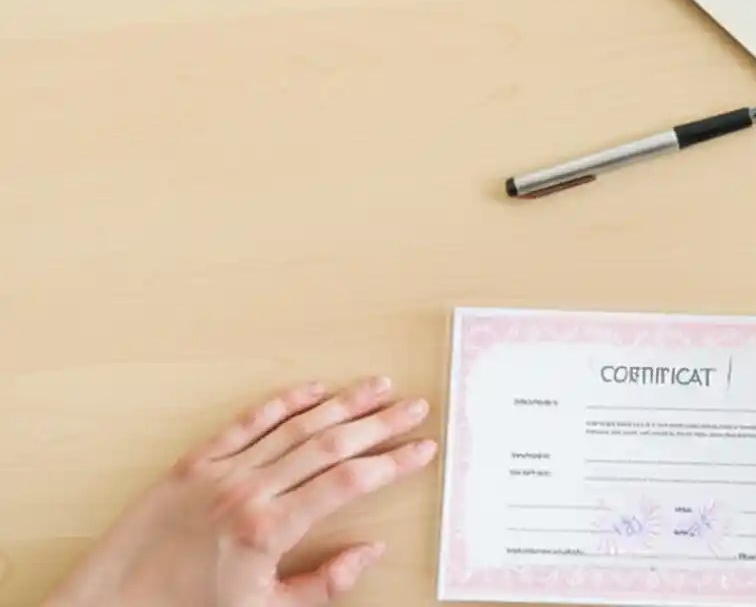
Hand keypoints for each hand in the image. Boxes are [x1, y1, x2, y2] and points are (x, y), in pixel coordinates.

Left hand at [43, 377, 437, 606]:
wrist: (114, 604)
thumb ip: (326, 584)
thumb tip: (369, 552)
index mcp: (269, 530)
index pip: (348, 483)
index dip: (391, 463)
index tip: (422, 449)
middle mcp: (248, 491)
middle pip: (330, 445)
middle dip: (379, 424)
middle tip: (415, 408)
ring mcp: (221, 471)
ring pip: (295, 426)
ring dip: (342, 404)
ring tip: (378, 388)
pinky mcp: (195, 462)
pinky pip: (247, 422)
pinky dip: (283, 403)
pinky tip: (313, 390)